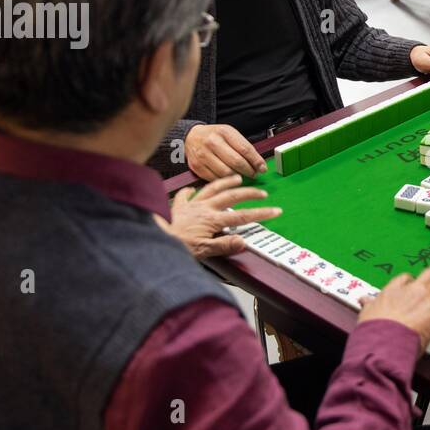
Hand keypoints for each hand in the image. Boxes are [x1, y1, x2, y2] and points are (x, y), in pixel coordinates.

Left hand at [160, 175, 281, 259]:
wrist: (154, 239)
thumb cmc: (178, 247)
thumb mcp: (204, 251)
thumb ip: (224, 246)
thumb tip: (243, 242)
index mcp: (213, 220)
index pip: (242, 217)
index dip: (261, 214)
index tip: (275, 211)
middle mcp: (204, 208)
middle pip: (231, 197)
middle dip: (249, 194)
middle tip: (262, 193)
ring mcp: (191, 205)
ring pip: (212, 188)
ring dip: (226, 182)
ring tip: (237, 178)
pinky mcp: (178, 206)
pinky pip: (185, 194)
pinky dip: (190, 190)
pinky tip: (193, 188)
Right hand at [185, 123, 265, 179]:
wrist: (191, 137)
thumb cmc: (214, 136)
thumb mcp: (230, 134)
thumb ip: (244, 147)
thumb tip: (259, 164)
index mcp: (224, 132)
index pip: (245, 149)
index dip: (256, 161)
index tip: (262, 168)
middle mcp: (212, 142)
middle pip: (236, 162)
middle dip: (249, 171)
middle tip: (253, 174)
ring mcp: (203, 155)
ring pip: (226, 173)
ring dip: (237, 177)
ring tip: (241, 176)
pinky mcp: (197, 167)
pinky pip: (215, 179)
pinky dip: (224, 181)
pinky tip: (228, 178)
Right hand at [359, 268, 429, 352]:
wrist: (381, 342)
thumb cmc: (372, 331)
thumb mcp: (366, 314)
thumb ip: (369, 306)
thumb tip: (363, 299)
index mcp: (394, 290)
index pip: (407, 279)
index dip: (414, 285)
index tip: (417, 296)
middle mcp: (413, 290)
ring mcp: (427, 299)